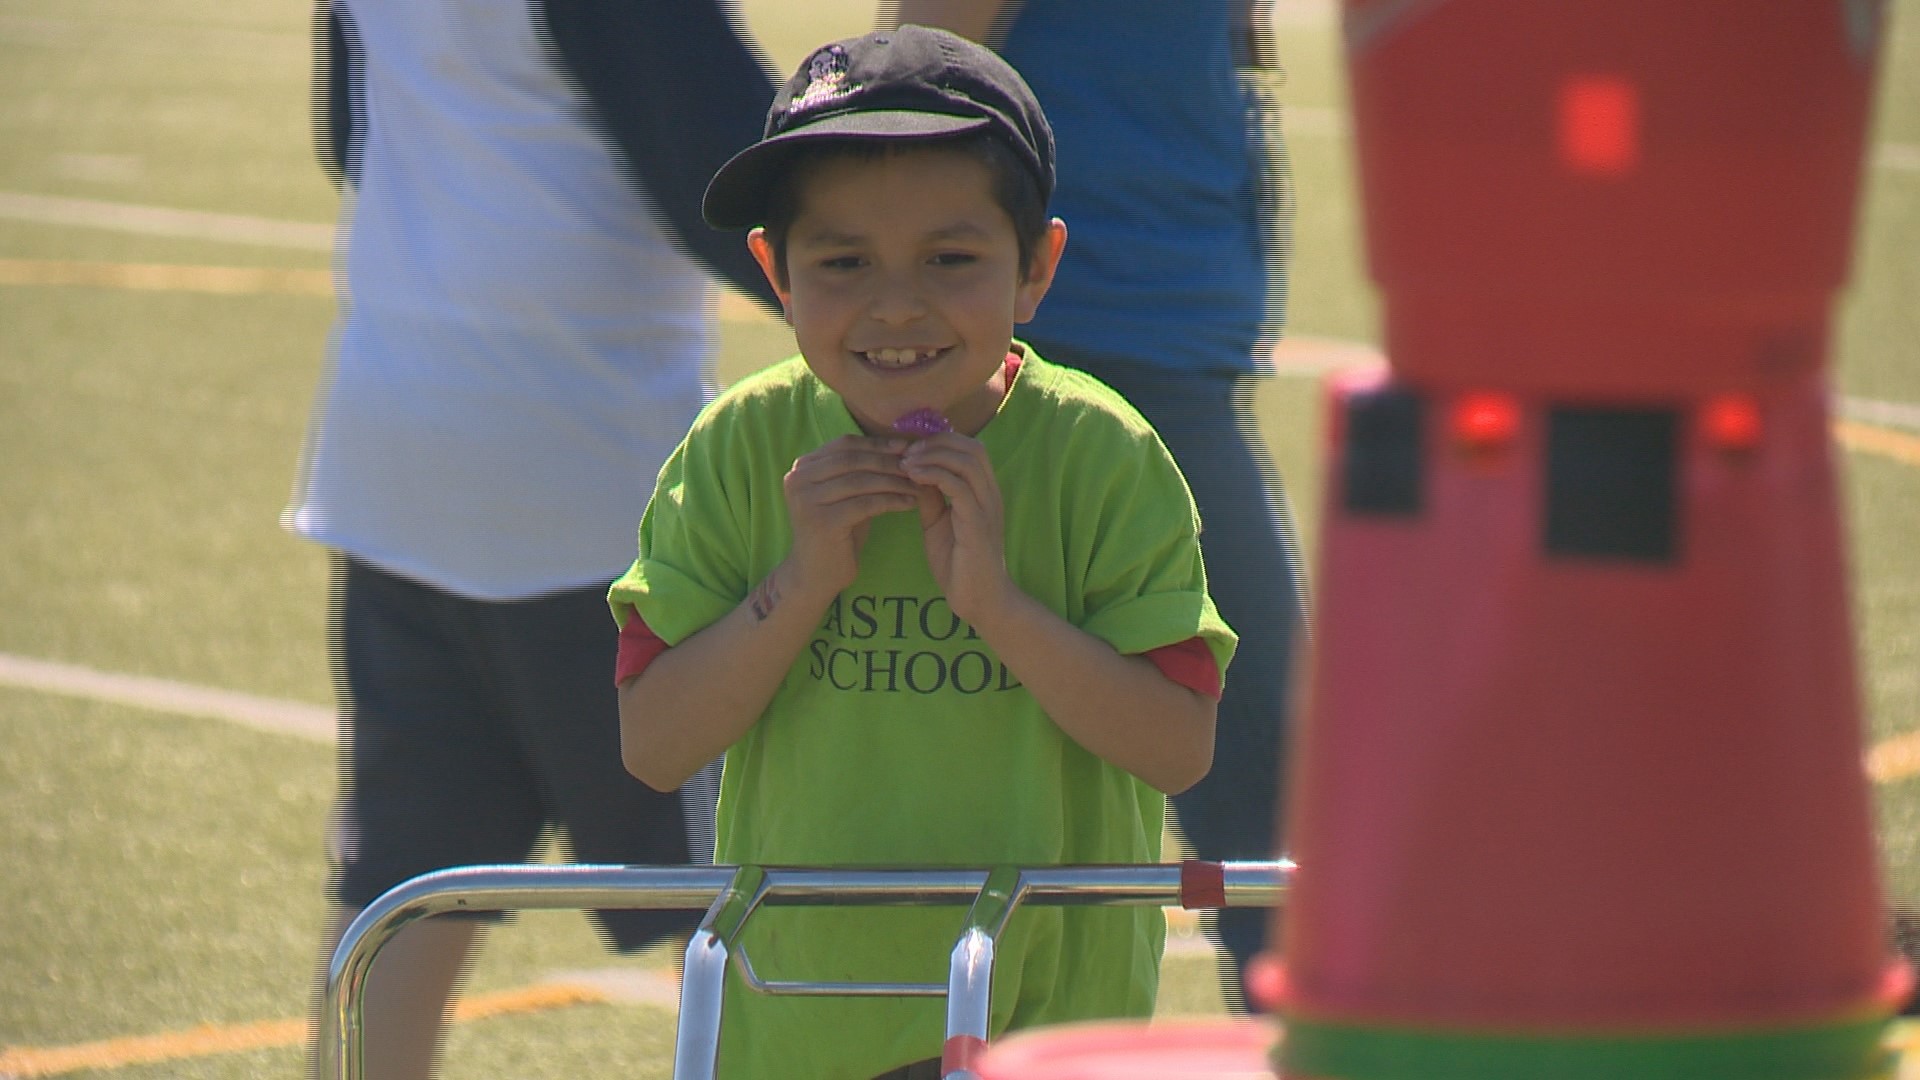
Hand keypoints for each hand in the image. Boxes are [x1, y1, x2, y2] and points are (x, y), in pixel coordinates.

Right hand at [783, 435, 918, 596]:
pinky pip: (866, 504)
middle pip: (852, 459)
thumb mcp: (845, 495)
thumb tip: (901, 447)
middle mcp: (798, 480)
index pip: (844, 445)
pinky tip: (910, 504)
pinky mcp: (822, 522)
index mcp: (802, 468)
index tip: (907, 447)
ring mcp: (807, 500)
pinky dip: (891, 501)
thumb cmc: (836, 532)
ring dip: (894, 481)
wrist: (815, 575)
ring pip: (861, 481)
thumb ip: (860, 470)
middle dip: (888, 461)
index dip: (877, 444)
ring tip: (918, 485)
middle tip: (917, 465)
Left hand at [901, 433, 1014, 622]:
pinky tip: (913, 478)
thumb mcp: (939, 523)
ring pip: (966, 460)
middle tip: (906, 453)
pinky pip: (958, 486)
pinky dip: (934, 475)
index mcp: (984, 492)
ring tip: (906, 463)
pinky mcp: (977, 523)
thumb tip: (913, 473)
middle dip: (936, 442)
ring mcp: (987, 507)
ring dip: (932, 456)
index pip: (970, 447)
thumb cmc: (959, 564)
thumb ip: (931, 497)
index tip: (910, 449)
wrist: (979, 600)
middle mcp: (990, 494)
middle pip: (971, 446)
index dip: (940, 440)